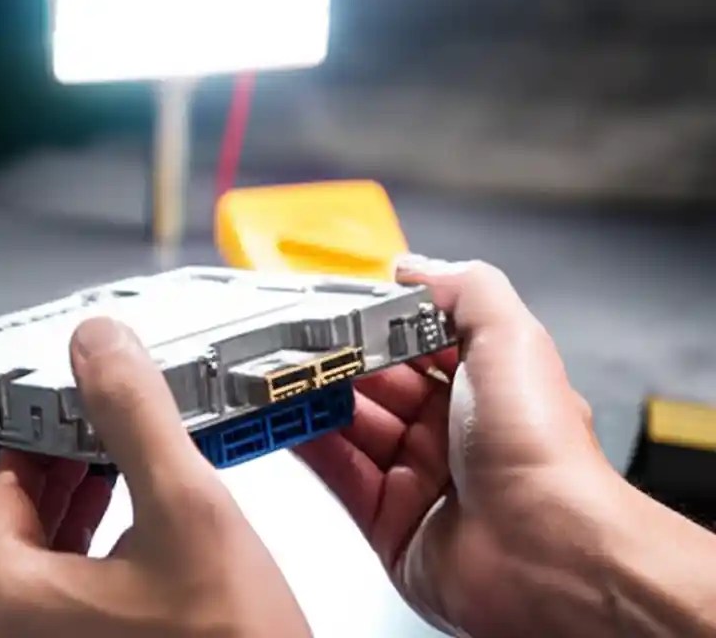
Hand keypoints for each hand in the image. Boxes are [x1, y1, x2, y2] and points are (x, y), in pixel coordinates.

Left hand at [0, 317, 312, 637]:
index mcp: (14, 594)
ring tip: (126, 458)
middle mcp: (21, 629)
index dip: (36, 429)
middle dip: (64, 459)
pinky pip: (81, 584)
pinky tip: (146, 521)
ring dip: (86, 496)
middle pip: (22, 516)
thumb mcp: (186, 506)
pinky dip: (105, 541)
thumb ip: (135, 415)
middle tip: (100, 419)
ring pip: (52, 551)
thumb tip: (100, 347)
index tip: (66, 397)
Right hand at [297, 257, 622, 635]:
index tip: (336, 311)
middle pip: (377, 386)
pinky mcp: (390, 523)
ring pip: (352, 429)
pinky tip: (284, 423)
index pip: (416, 344)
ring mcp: (421, 479)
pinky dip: (309, 447)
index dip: (375, 325)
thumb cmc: (542, 452)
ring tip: (277, 377)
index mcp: (487, 388)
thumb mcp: (510, 338)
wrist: (543, 552)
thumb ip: (464, 290)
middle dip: (336, 364)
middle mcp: (454, 434)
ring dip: (315, 402)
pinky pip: (339, 476)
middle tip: (295, 344)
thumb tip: (414, 267)